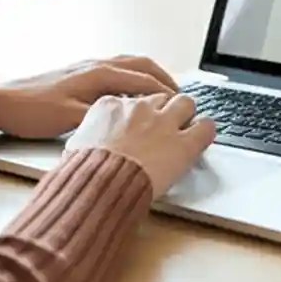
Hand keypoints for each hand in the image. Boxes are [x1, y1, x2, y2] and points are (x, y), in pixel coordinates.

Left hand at [0, 56, 178, 139]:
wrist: (3, 102)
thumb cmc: (32, 110)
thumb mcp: (69, 120)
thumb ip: (103, 118)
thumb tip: (130, 123)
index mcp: (99, 74)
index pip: (144, 80)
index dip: (165, 93)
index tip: (181, 105)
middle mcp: (97, 65)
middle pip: (142, 64)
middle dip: (165, 79)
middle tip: (180, 96)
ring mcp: (89, 67)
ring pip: (130, 64)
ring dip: (150, 75)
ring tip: (164, 92)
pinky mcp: (81, 74)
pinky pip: (118, 69)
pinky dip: (135, 77)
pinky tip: (133, 93)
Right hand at [65, 94, 215, 195]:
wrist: (99, 185)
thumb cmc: (83, 171)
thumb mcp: (75, 146)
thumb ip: (87, 136)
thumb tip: (84, 144)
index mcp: (110, 106)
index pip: (132, 99)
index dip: (138, 113)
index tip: (139, 123)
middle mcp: (139, 108)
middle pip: (159, 96)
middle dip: (163, 109)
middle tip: (164, 124)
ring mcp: (164, 122)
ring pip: (185, 102)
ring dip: (186, 113)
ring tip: (185, 125)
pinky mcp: (184, 142)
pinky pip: (205, 126)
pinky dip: (205, 130)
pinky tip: (202, 136)